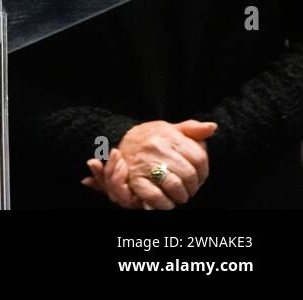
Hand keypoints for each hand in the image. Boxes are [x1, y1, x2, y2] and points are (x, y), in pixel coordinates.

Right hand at [82, 119, 215, 208]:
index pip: (199, 158)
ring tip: (179, 196)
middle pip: (189, 175)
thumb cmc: (151, 137)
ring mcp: (145, 163)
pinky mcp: (135, 178)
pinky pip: (155, 196)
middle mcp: (157, 148)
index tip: (199, 178)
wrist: (119, 138)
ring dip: (180, 196)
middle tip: (188, 190)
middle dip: (192, 187)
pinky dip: (164, 203)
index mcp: (169, 136)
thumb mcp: (169, 129)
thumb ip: (191, 129)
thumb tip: (212, 127)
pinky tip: (167, 203)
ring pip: (175, 186)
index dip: (204, 172)